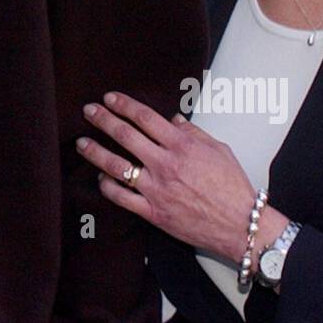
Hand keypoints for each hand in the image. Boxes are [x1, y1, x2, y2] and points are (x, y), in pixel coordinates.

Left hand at [77, 90, 282, 261]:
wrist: (240, 225)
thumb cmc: (233, 187)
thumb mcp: (219, 149)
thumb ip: (193, 133)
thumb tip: (173, 120)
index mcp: (182, 145)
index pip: (145, 117)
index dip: (124, 105)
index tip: (110, 98)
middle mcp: (166, 164)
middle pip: (125, 136)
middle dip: (103, 120)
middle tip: (88, 110)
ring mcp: (157, 189)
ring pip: (116, 166)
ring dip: (95, 152)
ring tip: (81, 143)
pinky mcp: (153, 212)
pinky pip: (121, 197)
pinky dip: (107, 186)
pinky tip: (100, 178)